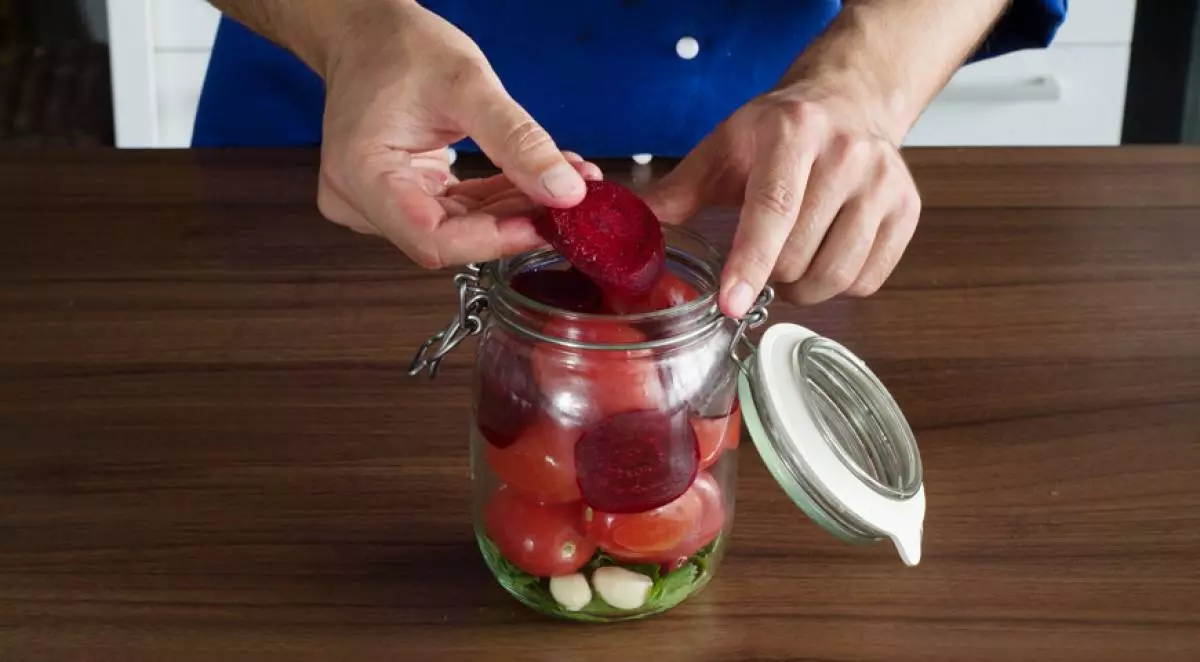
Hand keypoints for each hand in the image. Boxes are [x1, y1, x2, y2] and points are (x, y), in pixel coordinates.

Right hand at [315, 1, 590, 268]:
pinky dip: (500, 200)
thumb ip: (516, 139)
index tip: (546, 223)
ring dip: (514, 211)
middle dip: (515, 221)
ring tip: (564, 184)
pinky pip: (459, 213)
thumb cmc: (401, 48)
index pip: (433, 238)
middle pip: (450, 238)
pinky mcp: (405, 198)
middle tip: (571, 198)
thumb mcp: (467, 85)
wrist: (370, 35)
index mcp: (363, 176)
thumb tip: (566, 192)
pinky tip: (537, 182)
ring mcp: (381, 205)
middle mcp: (362, 201)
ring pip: (461, 229)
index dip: (494, 239)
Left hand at [643, 81, 920, 316]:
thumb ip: (677, 192)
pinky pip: (868, 280)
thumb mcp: (722, 150)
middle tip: (759, 257)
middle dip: (769, 273)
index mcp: (793, 132)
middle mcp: (847, 154)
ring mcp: (884, 183)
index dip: (749, 262)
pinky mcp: (908, 210)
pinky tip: (824, 256)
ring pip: (836, 274)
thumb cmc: (776, 134)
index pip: (772, 208)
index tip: (731, 303)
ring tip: (790, 261)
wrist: (849, 103)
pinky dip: (840, 285)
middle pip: (799, 253)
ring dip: (803, 287)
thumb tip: (628, 227)